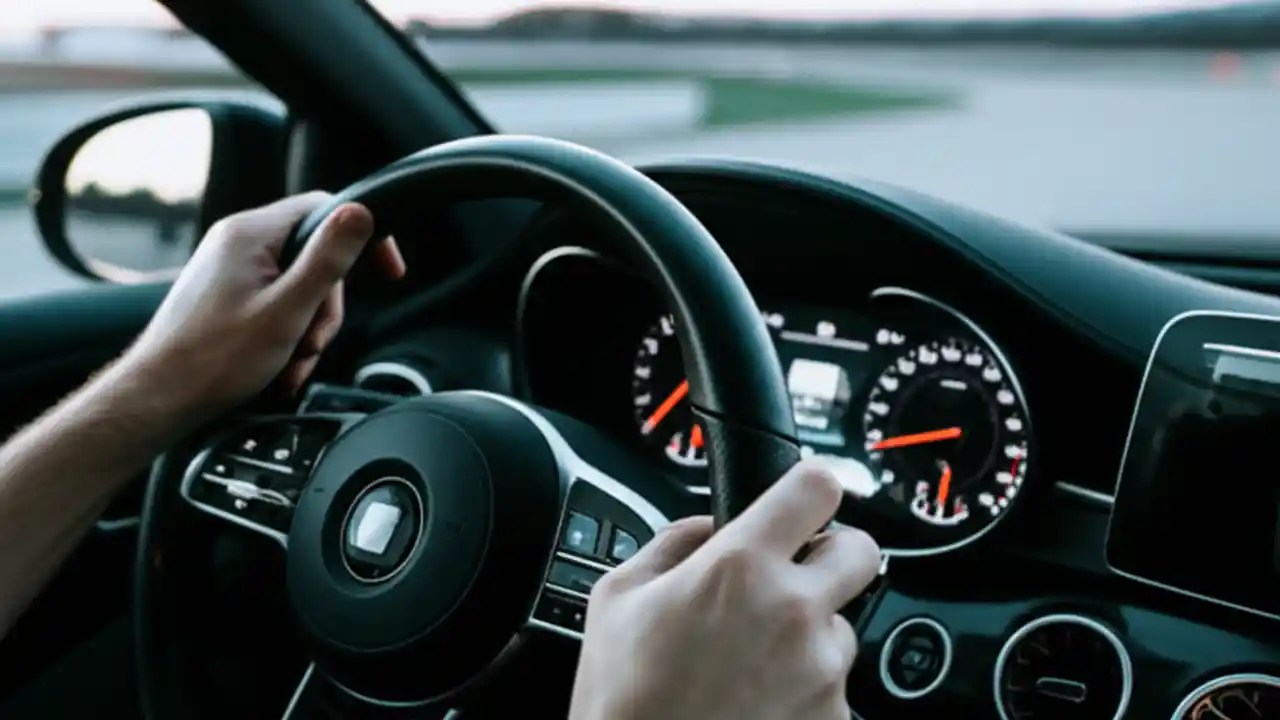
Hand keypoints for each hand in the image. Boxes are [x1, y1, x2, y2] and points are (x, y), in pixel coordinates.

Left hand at [126, 192, 404, 414]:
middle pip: (316, 255)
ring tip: (290, 361)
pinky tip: (278, 366)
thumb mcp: (288, 310)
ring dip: (307, 328)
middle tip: (313, 341)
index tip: (389, 272)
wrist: (158, 398)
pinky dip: (287, 335)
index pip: (325, 209)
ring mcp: (230, 268)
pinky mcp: (226, 293)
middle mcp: (237, 242)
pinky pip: (277, 303)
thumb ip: (328, 259)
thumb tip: (361, 212)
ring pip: (300, 286)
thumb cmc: (213, 360)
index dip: (364, 239)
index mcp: (250, 233)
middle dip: (326, 305)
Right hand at [569, 459, 880, 719]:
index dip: (811, 486)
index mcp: (739, 567)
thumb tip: (707, 528)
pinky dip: (804, 687)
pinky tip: (757, 699)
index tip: (803, 498)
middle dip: (831, 554)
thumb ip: (672, 543)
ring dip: (810, 633)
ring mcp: (821, 670)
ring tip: (751, 662)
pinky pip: (834, 685)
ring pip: (842, 626)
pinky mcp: (833, 718)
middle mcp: (793, 613)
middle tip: (793, 574)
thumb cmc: (623, 701)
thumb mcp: (617, 597)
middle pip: (859, 550)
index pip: (816, 488)